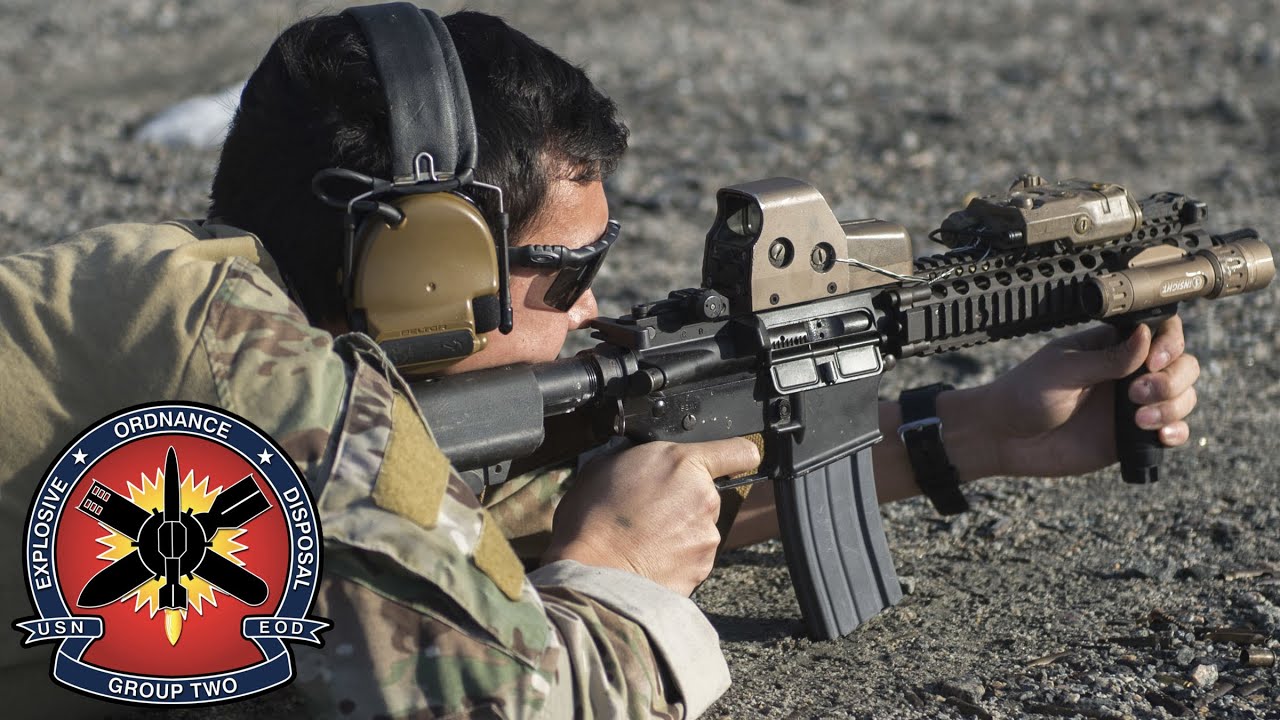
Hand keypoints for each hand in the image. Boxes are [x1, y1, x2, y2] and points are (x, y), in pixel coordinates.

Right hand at [542, 438, 760, 595]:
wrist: (590, 571)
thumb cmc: (592, 519)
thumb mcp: (604, 465)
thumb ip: (637, 457)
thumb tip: (640, 460)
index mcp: (683, 464)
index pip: (738, 451)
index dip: (737, 456)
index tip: (732, 461)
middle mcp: (704, 498)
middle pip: (708, 495)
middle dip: (684, 501)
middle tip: (649, 510)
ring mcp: (706, 536)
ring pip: (699, 528)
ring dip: (679, 532)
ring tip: (642, 538)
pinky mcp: (701, 569)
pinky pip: (693, 558)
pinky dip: (676, 558)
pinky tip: (647, 557)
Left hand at [955, 316, 1199, 478]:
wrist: (1005, 438)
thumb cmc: (1025, 394)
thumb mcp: (1064, 371)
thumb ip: (1108, 358)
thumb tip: (1147, 335)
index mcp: (1111, 347)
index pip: (1161, 332)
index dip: (1170, 342)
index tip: (1153, 360)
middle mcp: (1128, 373)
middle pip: (1182, 365)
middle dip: (1171, 379)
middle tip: (1135, 393)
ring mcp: (1133, 405)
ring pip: (1182, 397)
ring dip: (1172, 406)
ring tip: (1137, 419)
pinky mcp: (1130, 437)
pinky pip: (1171, 430)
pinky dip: (1175, 431)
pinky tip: (1159, 435)